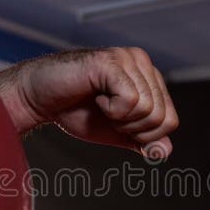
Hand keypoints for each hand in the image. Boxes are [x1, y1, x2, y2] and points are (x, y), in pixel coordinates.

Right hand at [0, 47, 178, 158]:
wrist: (39, 99)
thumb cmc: (75, 111)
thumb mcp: (116, 132)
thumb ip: (142, 140)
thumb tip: (165, 151)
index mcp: (149, 78)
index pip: (170, 120)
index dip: (143, 135)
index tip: (117, 122)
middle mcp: (143, 62)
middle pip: (161, 117)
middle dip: (132, 128)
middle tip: (106, 114)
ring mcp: (128, 59)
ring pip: (148, 109)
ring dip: (120, 118)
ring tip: (100, 103)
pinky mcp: (112, 61)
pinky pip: (131, 101)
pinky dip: (111, 110)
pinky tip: (95, 96)